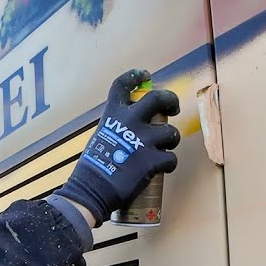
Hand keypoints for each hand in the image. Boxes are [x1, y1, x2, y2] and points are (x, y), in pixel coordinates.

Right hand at [53, 69, 180, 224]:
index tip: (145, 76)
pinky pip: (171, 159)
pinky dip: (168, 164)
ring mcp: (143, 140)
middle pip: (159, 98)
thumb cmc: (92, 168)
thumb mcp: (101, 138)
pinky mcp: (153, 160)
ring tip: (164, 149)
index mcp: (113, 114)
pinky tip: (162, 169)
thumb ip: (116, 129)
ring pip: (171, 132)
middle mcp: (130, 122)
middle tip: (173, 107)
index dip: (135, 77)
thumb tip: (129, 130)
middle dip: (170, 100)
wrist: (91, 190)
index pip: (123, 85)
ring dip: (171, 141)